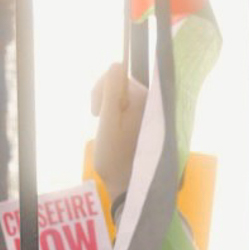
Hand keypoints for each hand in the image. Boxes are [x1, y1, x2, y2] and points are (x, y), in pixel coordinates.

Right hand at [91, 63, 148, 201]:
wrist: (129, 186)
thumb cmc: (115, 157)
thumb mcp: (108, 121)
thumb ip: (111, 91)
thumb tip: (116, 63)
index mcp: (144, 99)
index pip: (117, 75)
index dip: (101, 90)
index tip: (96, 112)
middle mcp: (152, 103)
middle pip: (121, 85)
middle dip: (105, 98)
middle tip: (99, 121)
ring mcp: (152, 114)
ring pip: (124, 97)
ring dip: (110, 109)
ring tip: (108, 131)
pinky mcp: (149, 124)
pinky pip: (129, 110)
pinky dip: (118, 118)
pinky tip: (116, 134)